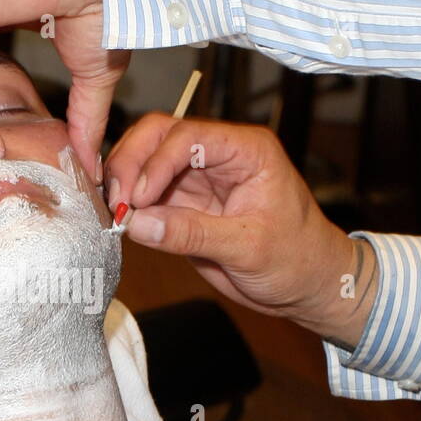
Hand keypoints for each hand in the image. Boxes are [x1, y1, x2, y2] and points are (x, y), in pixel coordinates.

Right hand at [105, 116, 378, 347]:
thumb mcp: (248, 248)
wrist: (307, 285)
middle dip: (130, 163)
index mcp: (245, 150)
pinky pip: (145, 193)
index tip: (138, 198)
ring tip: (113, 213)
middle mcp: (218, 155)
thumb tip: (138, 224)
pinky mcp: (182, 203)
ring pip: (144, 159)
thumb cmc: (296, 259)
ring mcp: (197, 177)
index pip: (187, 137)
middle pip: (158, 135)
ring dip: (123, 181)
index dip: (154, 162)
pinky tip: (118, 219)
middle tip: (115, 202)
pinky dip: (127, 203)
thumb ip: (192, 234)